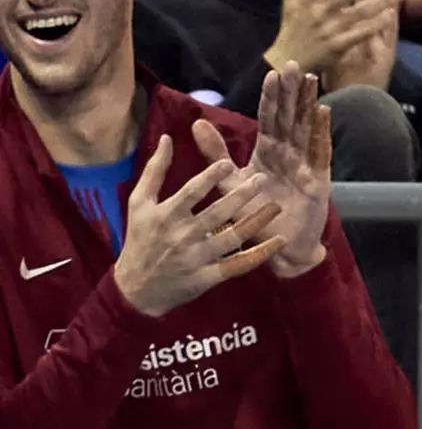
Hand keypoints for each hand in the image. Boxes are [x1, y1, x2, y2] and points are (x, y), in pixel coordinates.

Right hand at [111, 135, 283, 317]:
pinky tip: (280, 241)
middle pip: (217, 213)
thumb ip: (155, 170)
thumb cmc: (139, 239)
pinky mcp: (208, 277)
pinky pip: (238, 265)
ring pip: (232, 238)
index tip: (230, 163)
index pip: (190, 193)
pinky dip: (260, 254)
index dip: (210, 178)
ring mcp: (196, 258)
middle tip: (263, 178)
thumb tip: (167, 137)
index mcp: (165, 216)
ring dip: (256, 221)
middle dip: (241, 195)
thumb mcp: (139, 204)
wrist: (134, 291)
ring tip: (277, 205)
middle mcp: (181, 236)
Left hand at [216, 64, 333, 277]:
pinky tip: (323, 111)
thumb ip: (216, 153)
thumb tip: (195, 124)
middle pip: (290, 118)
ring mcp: (305, 164)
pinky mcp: (318, 178)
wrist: (279, 248)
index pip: (270, 120)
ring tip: (310, 80)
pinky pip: (320, 151)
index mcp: (268, 153)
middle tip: (292, 67)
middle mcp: (289, 154)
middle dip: (291, 93)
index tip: (271, 75)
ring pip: (306, 128)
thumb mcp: (229, 181)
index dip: (271, 98)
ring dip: (308, 104)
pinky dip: (322, 132)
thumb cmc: (256, 217)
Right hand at [267, 0, 402, 79]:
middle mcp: (319, 12)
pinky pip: (359, 33)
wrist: (287, 62)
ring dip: (381, 1)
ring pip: (358, 13)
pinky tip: (390, 15)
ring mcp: (329, 29)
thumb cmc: (293, 27)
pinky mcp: (337, 46)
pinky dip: (374, 24)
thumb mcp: (291, 1)